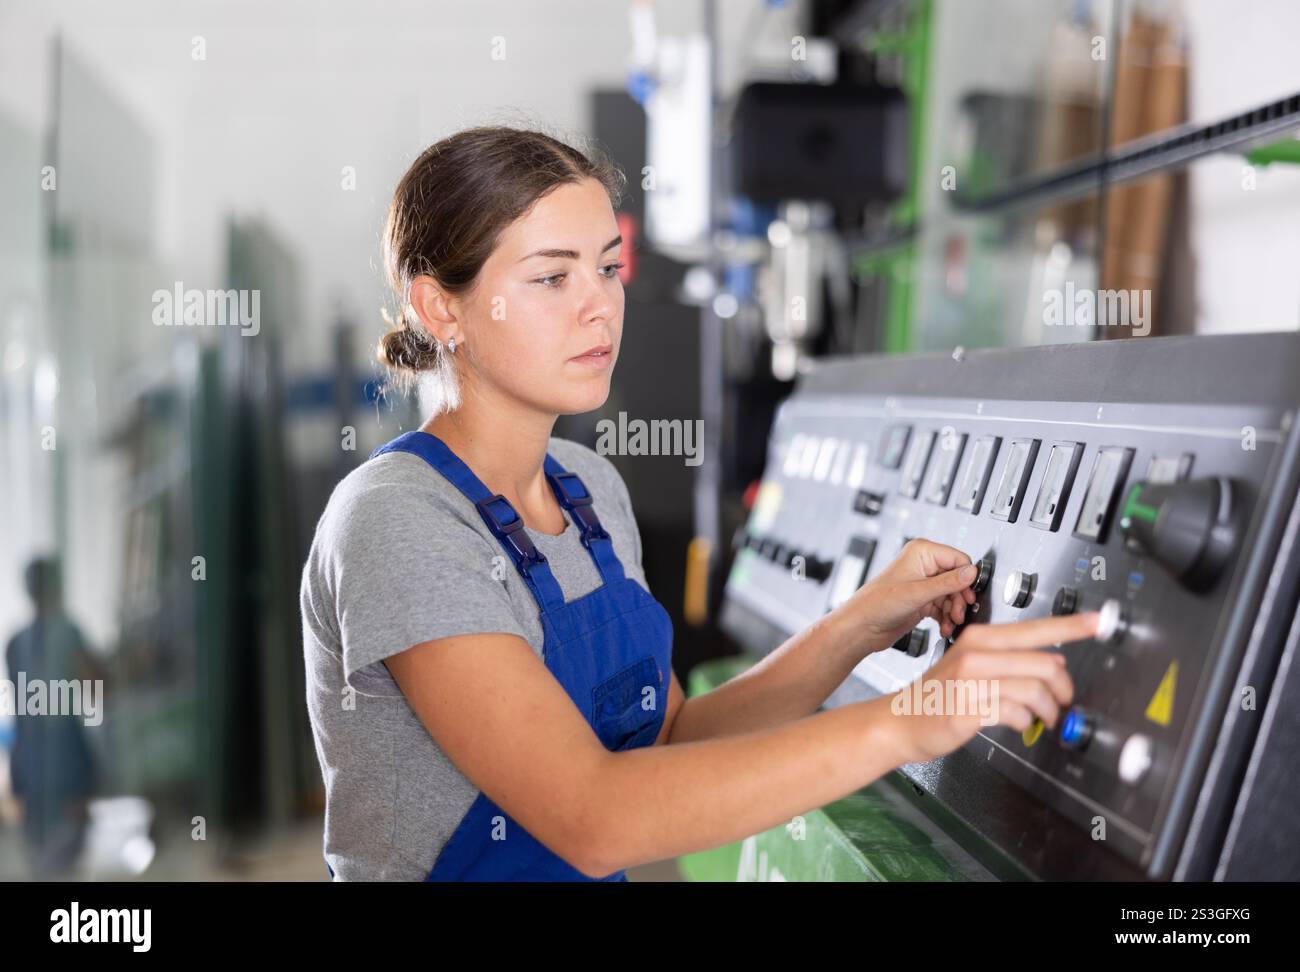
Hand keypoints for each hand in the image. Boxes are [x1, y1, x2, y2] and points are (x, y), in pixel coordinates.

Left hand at [833, 538, 977, 654]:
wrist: (861, 627)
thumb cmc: (877, 604)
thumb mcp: (918, 592)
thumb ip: (948, 582)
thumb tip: (971, 572)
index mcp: (921, 552)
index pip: (958, 559)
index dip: (966, 578)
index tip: (969, 596)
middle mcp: (923, 565)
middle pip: (957, 579)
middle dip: (959, 598)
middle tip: (958, 613)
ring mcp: (922, 583)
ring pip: (952, 595)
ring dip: (953, 611)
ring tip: (950, 623)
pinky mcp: (922, 599)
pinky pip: (943, 606)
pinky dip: (946, 617)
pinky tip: (943, 626)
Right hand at [885, 611, 1101, 764]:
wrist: (900, 720)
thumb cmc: (939, 694)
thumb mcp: (971, 665)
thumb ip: (1010, 660)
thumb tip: (1055, 663)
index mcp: (980, 638)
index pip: (1035, 628)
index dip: (1071, 626)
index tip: (1098, 622)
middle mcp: (976, 654)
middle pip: (1044, 663)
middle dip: (1063, 688)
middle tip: (1063, 700)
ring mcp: (970, 682)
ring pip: (1035, 690)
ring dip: (1047, 710)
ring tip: (1044, 717)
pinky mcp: (968, 709)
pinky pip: (1016, 714)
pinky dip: (1025, 722)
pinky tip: (1018, 723)